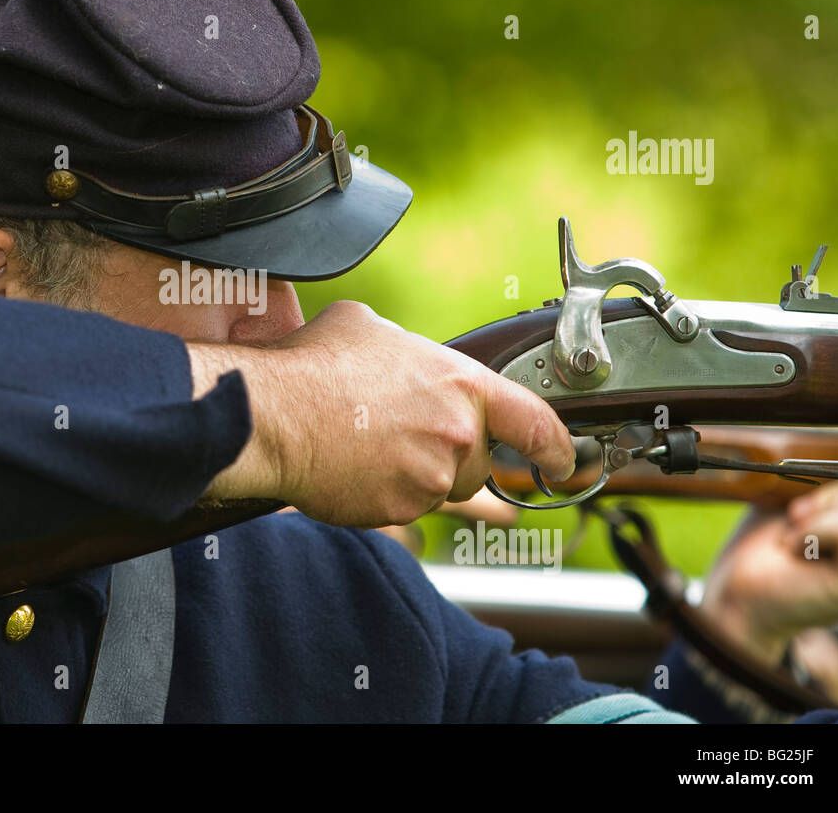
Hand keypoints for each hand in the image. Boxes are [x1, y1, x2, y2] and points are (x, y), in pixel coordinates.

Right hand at [193, 300, 574, 527]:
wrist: (276, 414)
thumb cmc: (315, 366)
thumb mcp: (369, 328)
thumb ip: (409, 349)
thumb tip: (402, 354)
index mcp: (462, 384)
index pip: (533, 421)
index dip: (553, 446)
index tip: (561, 461)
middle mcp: (458, 434)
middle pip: (477, 462)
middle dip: (448, 454)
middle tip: (400, 434)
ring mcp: (431, 477)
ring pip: (440, 488)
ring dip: (414, 474)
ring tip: (368, 446)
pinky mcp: (401, 510)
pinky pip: (405, 509)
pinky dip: (383, 493)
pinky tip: (352, 467)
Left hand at [701, 481, 837, 665]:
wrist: (741, 589)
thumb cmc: (769, 548)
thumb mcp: (808, 506)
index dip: (831, 492)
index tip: (799, 513)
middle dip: (821, 503)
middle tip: (795, 529)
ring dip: (813, 519)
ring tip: (798, 545)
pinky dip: (812, 532)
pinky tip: (797, 553)